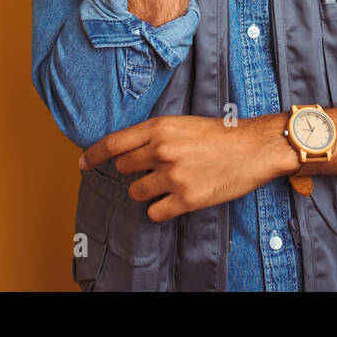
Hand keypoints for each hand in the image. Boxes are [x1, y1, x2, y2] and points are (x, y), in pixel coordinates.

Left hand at [78, 113, 292, 222]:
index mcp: (159, 128)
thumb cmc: (219, 135)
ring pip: (136, 192)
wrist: (253, 149)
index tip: (83, 164)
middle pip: (123, 168)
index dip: (93, 155)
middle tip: (153, 170)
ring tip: (169, 183)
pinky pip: (154, 212)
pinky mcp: (186, 199)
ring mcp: (172, 176)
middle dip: (133, 171)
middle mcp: (161, 151)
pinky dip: (161, 209)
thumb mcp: (182, 123)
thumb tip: (128, 150)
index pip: (113, 143)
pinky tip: (176, 200)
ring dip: (146, 191)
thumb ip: (154, 135)